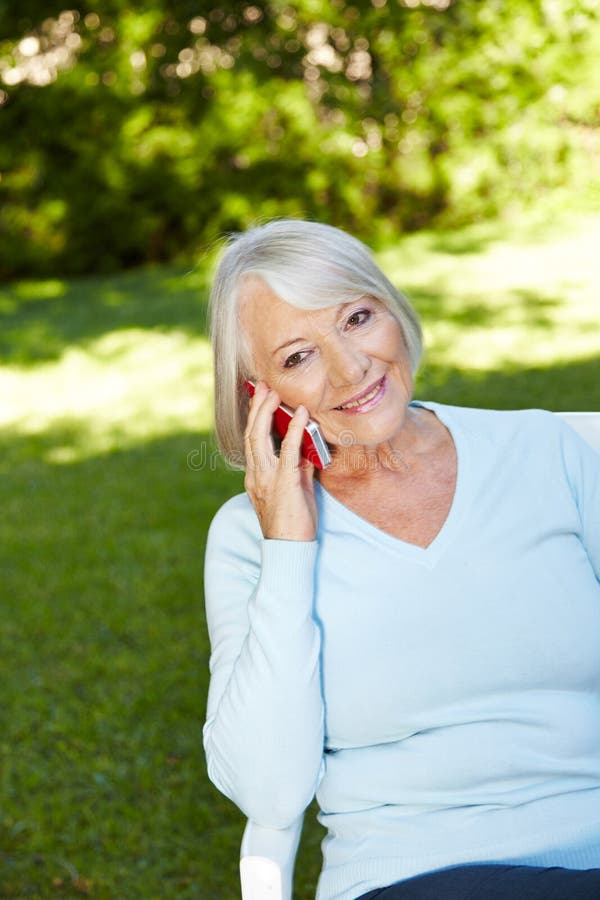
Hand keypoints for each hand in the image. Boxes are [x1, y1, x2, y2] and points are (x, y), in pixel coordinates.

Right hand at [243, 382, 317, 540]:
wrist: (289, 550)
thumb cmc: (294, 523)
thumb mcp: (296, 488)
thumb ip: (298, 466)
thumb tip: (306, 444)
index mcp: (255, 476)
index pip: (251, 441)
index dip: (254, 417)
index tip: (259, 397)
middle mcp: (255, 475)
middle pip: (251, 433)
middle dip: (256, 407)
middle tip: (263, 385)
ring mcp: (265, 479)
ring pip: (259, 437)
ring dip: (267, 411)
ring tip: (274, 391)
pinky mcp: (283, 483)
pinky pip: (287, 450)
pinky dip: (293, 429)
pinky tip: (300, 414)